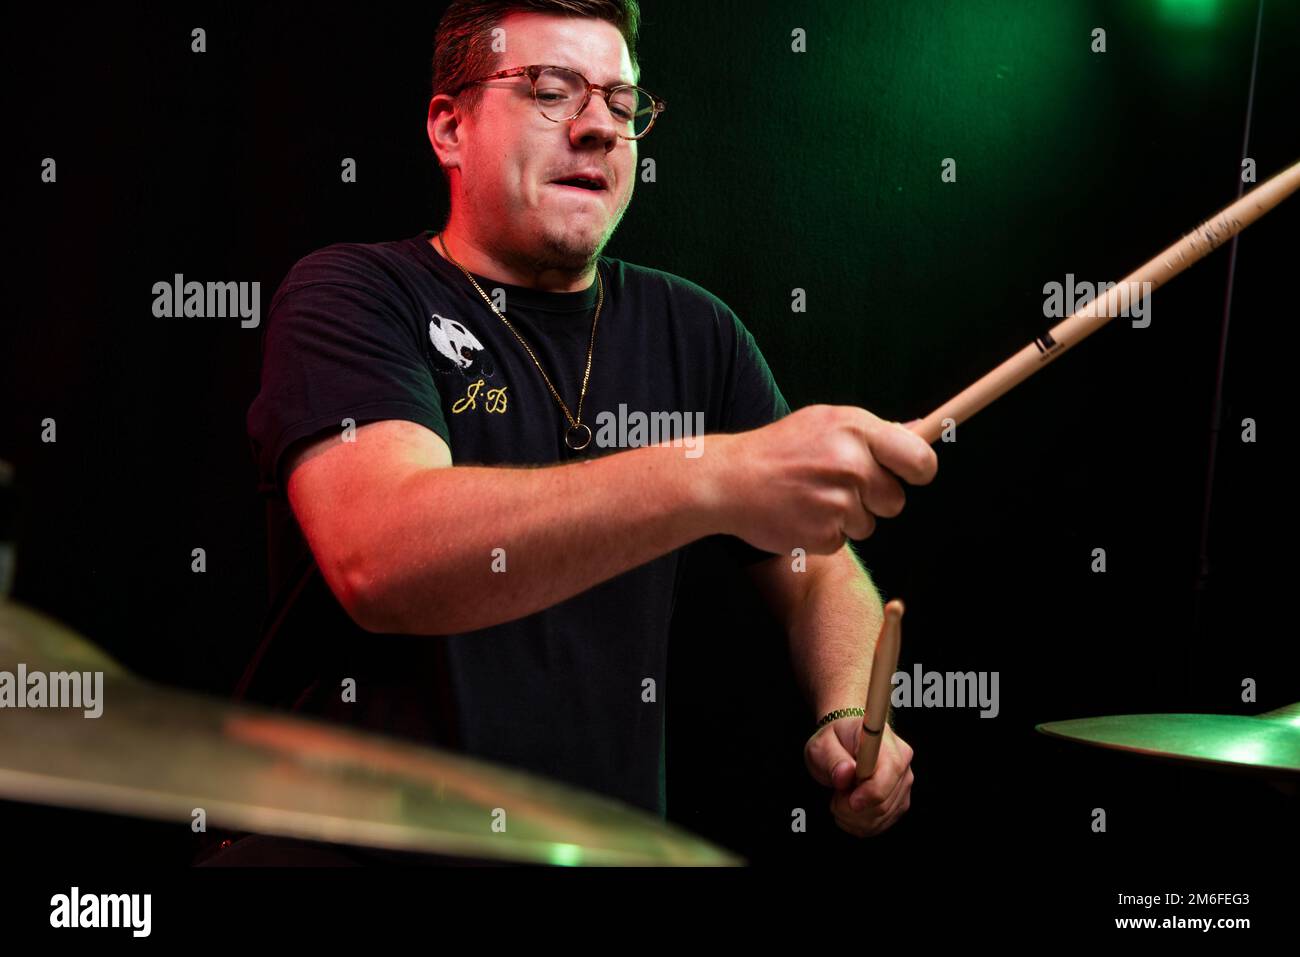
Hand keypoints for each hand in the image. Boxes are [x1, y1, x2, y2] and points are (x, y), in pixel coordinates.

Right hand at [709, 406, 936, 554]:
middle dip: (875, 499)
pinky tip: (800, 514)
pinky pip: (843, 541)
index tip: (912, 475)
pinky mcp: (823, 533)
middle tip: (840, 486)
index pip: (920, 460)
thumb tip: (920, 431)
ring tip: (811, 497)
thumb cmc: (780, 449)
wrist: (728, 479)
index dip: (920, 471)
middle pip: (895, 500)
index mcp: (856, 429)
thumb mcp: (824, 422)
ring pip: (869, 524)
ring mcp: (837, 501)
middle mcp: (851, 464)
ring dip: (847, 518)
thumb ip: (872, 431)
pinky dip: (824, 533)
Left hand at [804, 715, 913, 837]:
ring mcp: (904, 783)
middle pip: (884, 801)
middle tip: (836, 794)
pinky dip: (859, 823)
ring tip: (841, 797)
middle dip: (853, 808)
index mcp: (884, 741)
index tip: (851, 801)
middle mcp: (901, 761)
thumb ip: (833, 758)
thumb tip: (846, 773)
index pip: (890, 772)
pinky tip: (849, 808)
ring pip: (881, 817)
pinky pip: (881, 824)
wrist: (842, 745)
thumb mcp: (822, 745)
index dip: (871, 792)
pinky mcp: (900, 801)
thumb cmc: (833, 742)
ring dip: (853, 817)